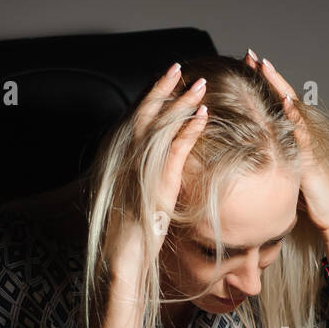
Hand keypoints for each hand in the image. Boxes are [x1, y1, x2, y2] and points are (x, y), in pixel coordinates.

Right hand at [113, 62, 208, 264]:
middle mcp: (129, 161)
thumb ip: (148, 183)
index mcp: (125, 162)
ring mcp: (141, 170)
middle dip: (163, 88)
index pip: (138, 121)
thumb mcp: (141, 203)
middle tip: (179, 68)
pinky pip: (175, 149)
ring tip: (199, 85)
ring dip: (181, 102)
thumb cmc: (135, 238)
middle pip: (145, 113)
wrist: (125, 260)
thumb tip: (161, 174)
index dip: (152, 99)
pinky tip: (203, 115)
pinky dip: (190, 129)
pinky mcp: (157, 182)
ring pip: (161, 125)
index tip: (166, 82)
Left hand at [246, 49, 328, 235]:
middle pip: (282, 100)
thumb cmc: (308, 206)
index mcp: (291, 141)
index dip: (260, 87)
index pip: (273, 107)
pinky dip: (293, 115)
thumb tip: (245, 163)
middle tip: (251, 54)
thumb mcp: (281, 181)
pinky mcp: (310, 159)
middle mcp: (300, 138)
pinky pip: (301, 133)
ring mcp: (307, 146)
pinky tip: (284, 100)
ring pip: (292, 109)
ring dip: (278, 86)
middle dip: (267, 77)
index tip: (245, 67)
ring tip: (264, 65)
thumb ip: (269, 166)